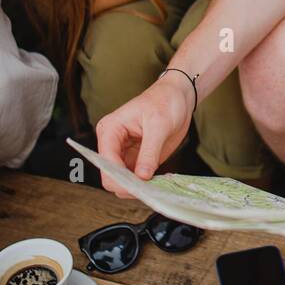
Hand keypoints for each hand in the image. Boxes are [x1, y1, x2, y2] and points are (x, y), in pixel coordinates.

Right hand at [94, 76, 193, 197]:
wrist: (178, 96)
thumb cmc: (165, 101)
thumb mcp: (159, 125)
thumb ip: (149, 152)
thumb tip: (142, 177)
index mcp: (110, 130)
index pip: (106, 163)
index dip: (120, 178)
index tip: (140, 187)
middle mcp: (112, 143)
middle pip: (111, 176)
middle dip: (129, 185)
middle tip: (151, 188)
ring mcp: (124, 153)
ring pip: (123, 181)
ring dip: (138, 187)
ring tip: (157, 183)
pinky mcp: (136, 159)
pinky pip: (136, 179)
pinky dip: (146, 184)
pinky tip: (159, 180)